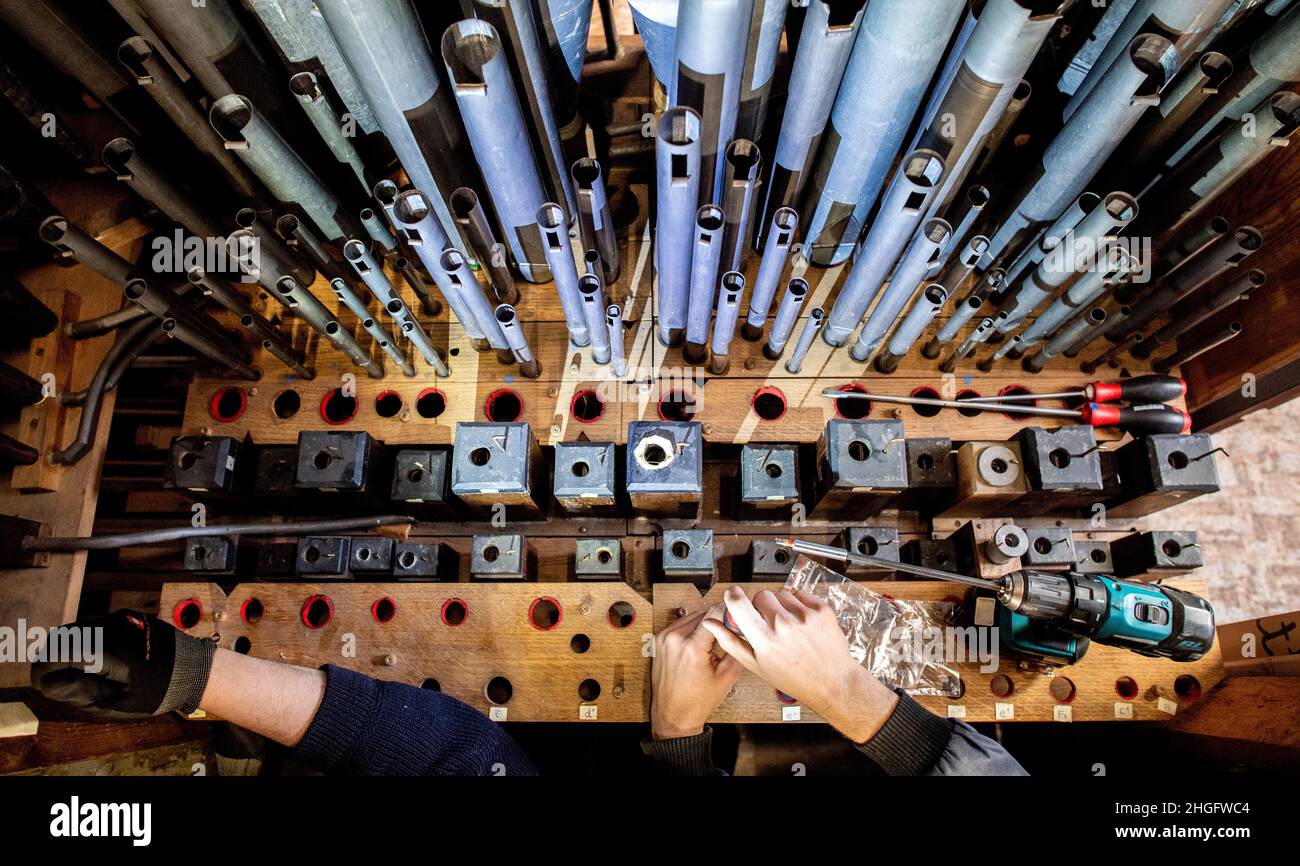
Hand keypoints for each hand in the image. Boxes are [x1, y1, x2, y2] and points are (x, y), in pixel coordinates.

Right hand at [30, 610, 216, 718]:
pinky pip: (95, 624)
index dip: (43, 667)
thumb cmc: (162, 690)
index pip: (61, 651)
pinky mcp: (127, 616)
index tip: (39, 681)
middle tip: (50, 678)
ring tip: (69, 671)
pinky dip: (83, 639)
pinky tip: (89, 658)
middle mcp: (114, 627)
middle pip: (65, 636)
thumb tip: (50, 682)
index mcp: (111, 650)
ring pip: (78, 628)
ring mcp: (122, 618)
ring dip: (66, 646)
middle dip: (51, 656)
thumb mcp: (120, 702)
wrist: (196, 668)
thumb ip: (82, 692)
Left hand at [650, 604, 740, 739]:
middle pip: (703, 612)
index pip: (714, 613)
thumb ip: (735, 647)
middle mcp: (675, 639)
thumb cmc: (697, 701)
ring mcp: (664, 639)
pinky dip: (692, 628)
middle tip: (728, 629)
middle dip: (717, 618)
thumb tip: (740, 628)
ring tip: (714, 639)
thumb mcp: (727, 676)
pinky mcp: (658, 641)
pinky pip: (679, 625)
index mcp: (692, 647)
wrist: (673, 715)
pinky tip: (700, 642)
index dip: (728, 612)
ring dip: (704, 622)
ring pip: (691, 616)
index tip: (736, 615)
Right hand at [702, 586, 898, 743]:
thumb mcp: (757, 665)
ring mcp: (804, 616)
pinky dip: (799, 604)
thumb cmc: (794, 678)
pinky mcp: (821, 609)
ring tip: (788, 625)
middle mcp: (784, 625)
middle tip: (769, 623)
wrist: (832, 682)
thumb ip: (730, 642)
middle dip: (761, 605)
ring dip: (781, 604)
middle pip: (760, 595)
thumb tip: (710, 624)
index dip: (733, 596)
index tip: (734, 596)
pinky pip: (801, 594)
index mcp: (764, 640)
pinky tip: (802, 622)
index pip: (738, 603)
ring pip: (781, 593)